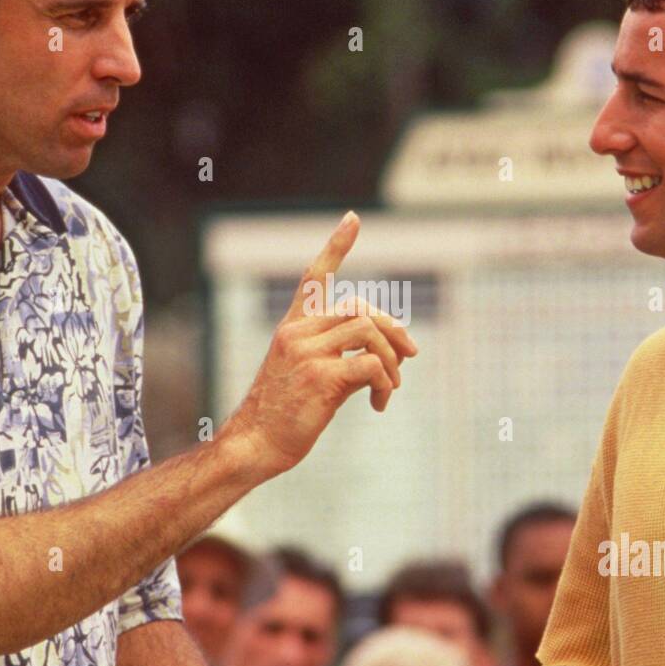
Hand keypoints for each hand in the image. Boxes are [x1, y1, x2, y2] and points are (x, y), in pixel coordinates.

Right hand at [220, 211, 417, 478]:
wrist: (255, 445)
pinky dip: (386, 384)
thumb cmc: (283, 416)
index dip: (336, 246)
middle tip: (410, 356)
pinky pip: (371, 366)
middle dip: (392, 330)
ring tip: (390, 388)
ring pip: (369, 333)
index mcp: (292, 328)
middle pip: (360, 309)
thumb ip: (338, 354)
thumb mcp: (307, 374)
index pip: (314, 277)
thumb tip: (385, 356)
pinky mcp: (321, 377)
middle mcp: (297, 333)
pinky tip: (378, 405)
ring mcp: (307, 353)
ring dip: (392, 361)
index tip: (353, 219)